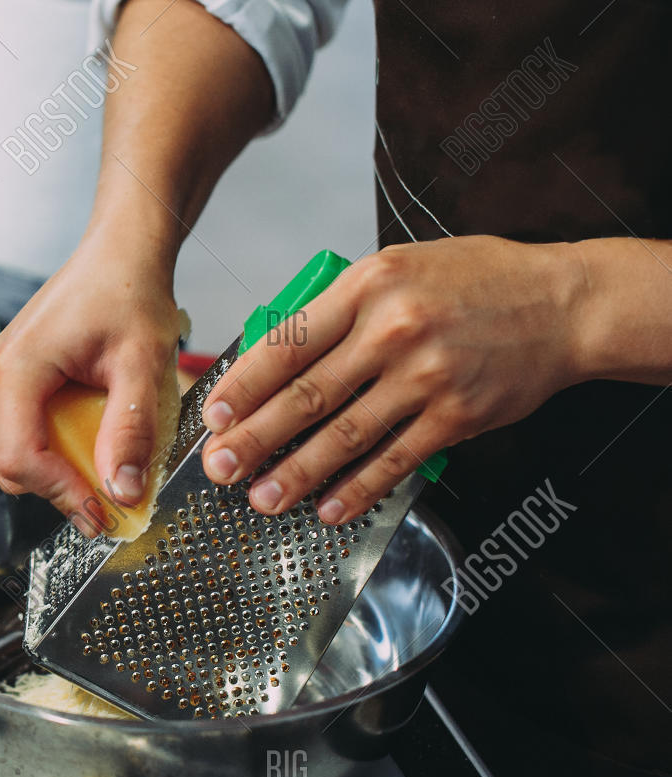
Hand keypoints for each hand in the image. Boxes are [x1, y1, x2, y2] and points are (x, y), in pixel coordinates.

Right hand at [0, 233, 180, 528]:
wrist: (121, 252)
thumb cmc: (128, 291)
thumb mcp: (141, 362)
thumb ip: (131, 428)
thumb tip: (123, 490)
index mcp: (17, 368)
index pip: (19, 457)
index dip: (62, 494)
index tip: (106, 513)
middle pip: (13, 463)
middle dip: (62, 488)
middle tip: (115, 498)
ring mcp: (0, 377)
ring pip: (18, 452)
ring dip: (63, 470)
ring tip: (112, 467)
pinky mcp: (13, 379)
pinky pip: (26, 432)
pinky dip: (61, 449)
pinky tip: (98, 441)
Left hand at [198, 236, 583, 522]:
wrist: (563, 304)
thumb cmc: (474, 282)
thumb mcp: (397, 268)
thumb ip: (340, 308)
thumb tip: (273, 355)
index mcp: (368, 286)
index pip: (287, 343)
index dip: (243, 386)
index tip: (213, 415)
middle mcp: (393, 330)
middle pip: (305, 396)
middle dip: (252, 438)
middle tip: (218, 467)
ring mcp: (426, 376)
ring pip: (344, 435)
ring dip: (295, 473)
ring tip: (260, 498)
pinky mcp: (456, 415)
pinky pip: (394, 460)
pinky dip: (356, 489)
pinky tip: (327, 508)